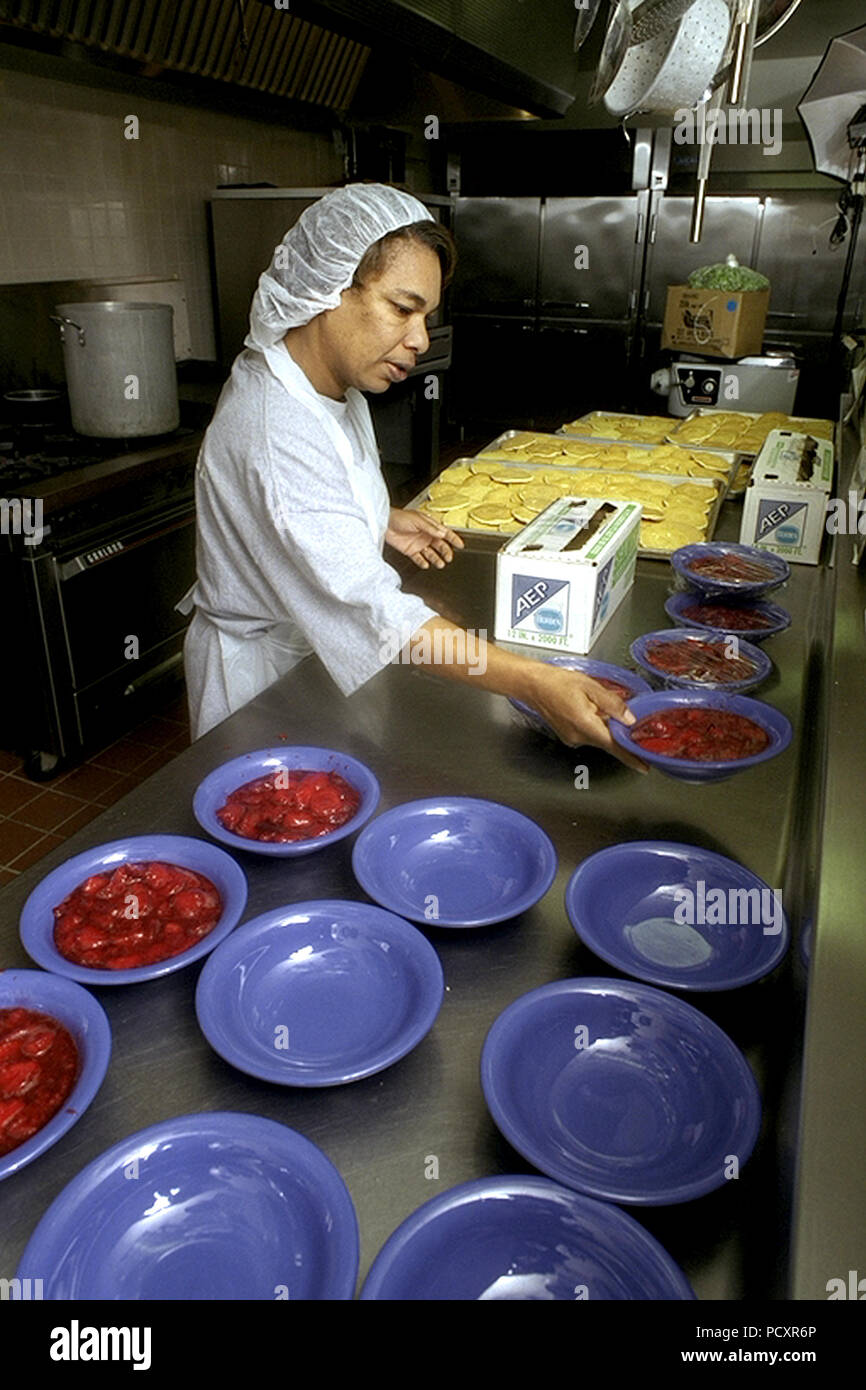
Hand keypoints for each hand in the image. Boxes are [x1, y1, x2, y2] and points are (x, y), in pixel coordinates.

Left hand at [385, 508, 464, 569]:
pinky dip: (423, 562)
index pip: (445, 533)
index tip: (461, 545)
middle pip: (440, 546)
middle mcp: (426, 535)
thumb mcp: (417, 520)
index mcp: (429, 526)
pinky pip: (419, 559)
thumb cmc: (399, 517)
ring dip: (436, 559)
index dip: (453, 539)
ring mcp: (418, 544)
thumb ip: (430, 528)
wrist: (384, 523)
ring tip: (440, 564)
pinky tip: (426, 565)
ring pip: (431, 554)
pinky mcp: (410, 551)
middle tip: (449, 558)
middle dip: (446, 552)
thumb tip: (443, 534)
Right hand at [528, 666, 648, 772]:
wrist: (532, 685)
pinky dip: (594, 725)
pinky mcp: (568, 736)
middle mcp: (578, 736)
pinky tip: (588, 709)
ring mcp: (572, 739)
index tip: (644, 767)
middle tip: (624, 718)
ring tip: (595, 704)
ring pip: (598, 736)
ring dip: (604, 725)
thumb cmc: (557, 682)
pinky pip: (588, 734)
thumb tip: (629, 719)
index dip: (630, 757)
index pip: (614, 746)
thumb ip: (612, 703)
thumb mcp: (590, 686)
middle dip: (618, 732)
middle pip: (608, 741)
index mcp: (585, 724)